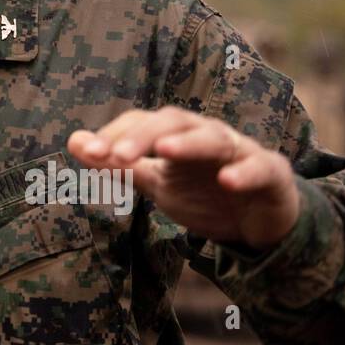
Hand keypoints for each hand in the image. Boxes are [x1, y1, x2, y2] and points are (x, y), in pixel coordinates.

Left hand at [67, 106, 300, 250]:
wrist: (260, 222)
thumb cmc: (205, 192)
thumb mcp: (157, 182)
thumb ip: (120, 164)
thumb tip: (73, 141)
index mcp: (177, 135)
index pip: (142, 123)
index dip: (115, 134)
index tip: (87, 152)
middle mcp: (206, 135)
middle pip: (174, 122)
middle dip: (143, 137)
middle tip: (117, 156)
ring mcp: (241, 151)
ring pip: (214, 138)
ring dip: (189, 144)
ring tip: (164, 152)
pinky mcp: (271, 173)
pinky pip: (260, 167)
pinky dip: (245, 172)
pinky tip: (228, 181)